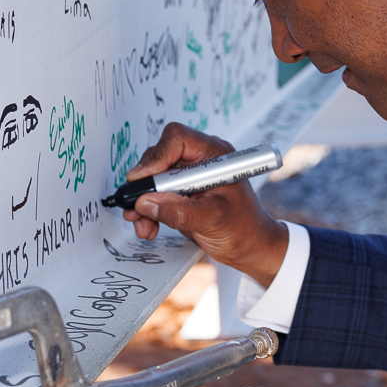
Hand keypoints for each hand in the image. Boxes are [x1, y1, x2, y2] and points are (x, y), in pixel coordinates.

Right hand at [121, 123, 290, 286]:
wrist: (250, 247)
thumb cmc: (245, 228)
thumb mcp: (212, 219)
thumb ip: (179, 211)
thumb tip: (147, 202)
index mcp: (215, 155)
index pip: (178, 139)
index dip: (157, 156)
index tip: (142, 179)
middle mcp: (200, 161)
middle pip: (159, 158)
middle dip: (145, 185)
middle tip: (136, 206)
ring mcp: (188, 177)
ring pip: (153, 179)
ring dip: (142, 202)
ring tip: (142, 224)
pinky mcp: (181, 193)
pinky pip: (155, 195)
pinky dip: (147, 210)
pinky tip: (148, 226)